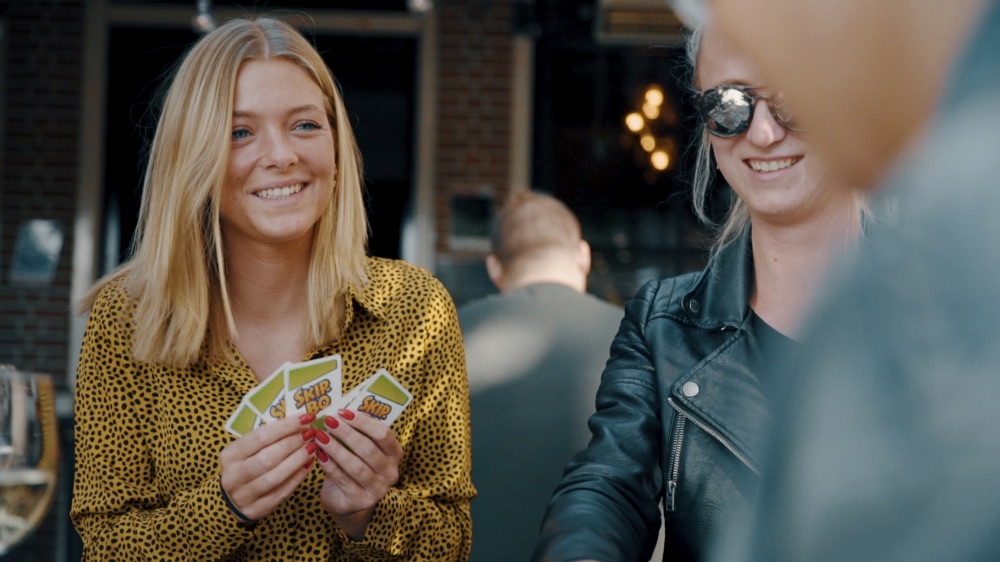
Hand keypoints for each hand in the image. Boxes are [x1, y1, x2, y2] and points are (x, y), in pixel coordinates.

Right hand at [219, 413, 316, 522]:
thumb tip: (300, 422)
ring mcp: (243, 495)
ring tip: (312, 448)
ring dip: (297, 460)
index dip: (286, 426)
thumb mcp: (248, 450)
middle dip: (293, 443)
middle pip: (268, 457)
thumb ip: (268, 438)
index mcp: (230, 455)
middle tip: (311, 433)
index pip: (260, 437)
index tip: (306, 417)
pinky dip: (296, 478)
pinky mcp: (255, 510)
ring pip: (275, 477)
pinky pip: (280, 493)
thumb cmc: (246, 465)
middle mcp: (233, 475)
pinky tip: (308, 465)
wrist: (232, 499)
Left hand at [314, 409, 404, 539]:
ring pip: (356, 466)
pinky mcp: (362, 501)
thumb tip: (336, 413)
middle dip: (346, 433)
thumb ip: (355, 432)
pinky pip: (344, 481)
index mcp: (395, 453)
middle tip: (327, 421)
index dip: (363, 421)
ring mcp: (378, 489)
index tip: (342, 412)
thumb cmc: (354, 465)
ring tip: (320, 437)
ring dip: (336, 449)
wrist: (348, 500)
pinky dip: (330, 467)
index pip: (383, 433)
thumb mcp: (359, 448)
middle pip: (369, 449)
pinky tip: (319, 455)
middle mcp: (391, 472)